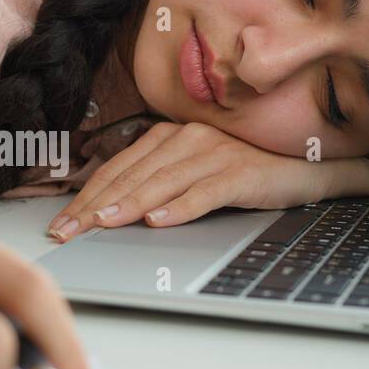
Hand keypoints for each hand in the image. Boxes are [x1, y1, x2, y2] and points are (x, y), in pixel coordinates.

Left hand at [47, 122, 353, 240]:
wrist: (306, 168)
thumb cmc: (244, 172)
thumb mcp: (193, 174)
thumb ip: (157, 183)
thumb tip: (108, 212)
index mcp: (171, 135)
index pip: (118, 167)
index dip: (87, 195)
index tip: (62, 222)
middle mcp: (188, 137)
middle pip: (132, 175)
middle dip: (94, 206)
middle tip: (66, 233)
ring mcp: (215, 152)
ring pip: (161, 182)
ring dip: (127, 205)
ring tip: (100, 225)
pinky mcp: (242, 171)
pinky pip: (204, 191)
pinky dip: (179, 208)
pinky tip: (157, 222)